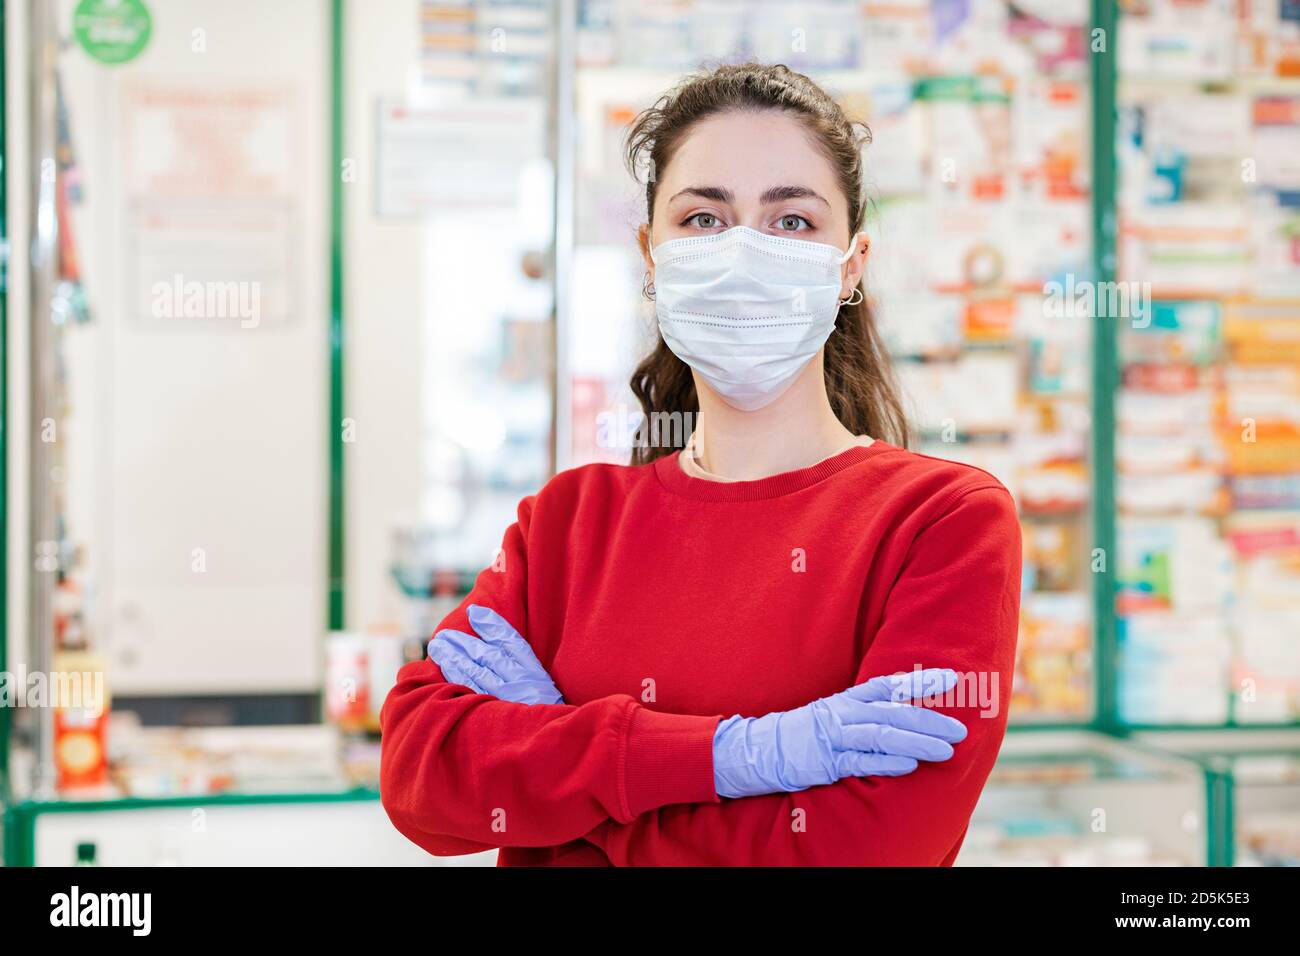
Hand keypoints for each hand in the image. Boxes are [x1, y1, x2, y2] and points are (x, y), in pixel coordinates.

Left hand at [427, 604, 564, 704]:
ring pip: (475, 671)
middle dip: (464, 642)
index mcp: (536, 675)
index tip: (474, 612)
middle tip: (444, 634)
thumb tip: (495, 646)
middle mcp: (521, 684)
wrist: (549, 749)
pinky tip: (443, 669)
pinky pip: (470, 693)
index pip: (512, 643)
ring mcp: (506, 700)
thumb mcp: (543, 691)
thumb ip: (524, 669)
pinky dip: (455, 679)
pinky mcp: (493, 716)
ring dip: (453, 657)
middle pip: (487, 655)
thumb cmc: (544, 717)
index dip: (493, 625)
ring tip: (437, 647)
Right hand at [712, 668, 966, 798]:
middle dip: (930, 720)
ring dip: (917, 742)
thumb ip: (868, 712)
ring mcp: (835, 736)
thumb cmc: (807, 733)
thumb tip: (906, 712)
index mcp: (849, 700)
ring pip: (882, 735)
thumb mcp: (837, 714)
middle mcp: (845, 713)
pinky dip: (886, 762)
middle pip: (894, 712)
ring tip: (945, 750)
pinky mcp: (826, 761)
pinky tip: (909, 765)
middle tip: (959, 730)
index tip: (951, 678)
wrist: (762, 749)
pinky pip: (860, 760)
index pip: (890, 685)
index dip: (920, 681)